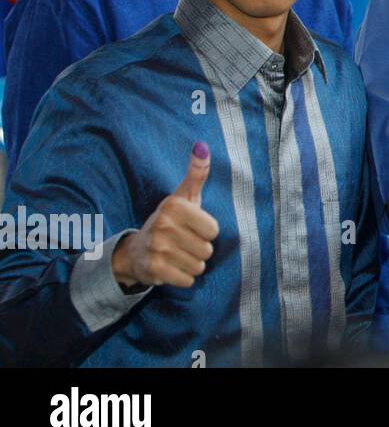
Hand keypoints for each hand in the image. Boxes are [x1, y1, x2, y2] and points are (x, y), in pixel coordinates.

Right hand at [112, 142, 219, 289]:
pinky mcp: (154, 270)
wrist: (135, 250)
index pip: (214, 230)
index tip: (190, 228)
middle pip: (207, 249)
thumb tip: (202, 146)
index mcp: (174, 206)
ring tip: (176, 255)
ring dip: (191, 264)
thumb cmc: (169, 221)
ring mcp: (157, 248)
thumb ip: (196, 173)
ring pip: (199, 266)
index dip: (206, 232)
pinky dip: (183, 277)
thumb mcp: (184, 196)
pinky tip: (170, 268)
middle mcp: (163, 225)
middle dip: (199, 250)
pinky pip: (188, 280)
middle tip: (182, 243)